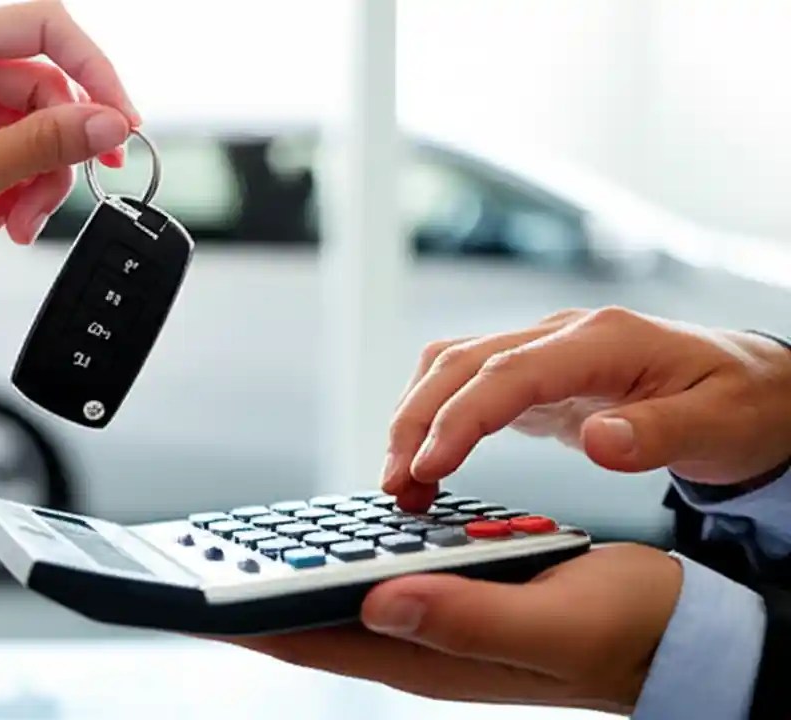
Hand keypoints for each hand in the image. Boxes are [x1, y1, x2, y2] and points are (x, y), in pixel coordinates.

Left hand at [0, 1, 137, 310]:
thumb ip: (40, 146)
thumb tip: (108, 122)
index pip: (42, 27)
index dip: (95, 73)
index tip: (120, 126)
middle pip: (39, 85)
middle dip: (54, 151)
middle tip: (50, 203)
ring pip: (23, 123)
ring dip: (32, 178)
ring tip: (13, 223)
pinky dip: (9, 185)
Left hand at [221, 543, 681, 714]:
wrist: (674, 630)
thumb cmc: (624, 634)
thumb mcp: (551, 624)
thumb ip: (465, 619)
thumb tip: (376, 600)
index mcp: (425, 653)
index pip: (308, 639)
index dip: (242, 618)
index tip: (184, 595)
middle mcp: (415, 639)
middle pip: (308, 618)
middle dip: (252, 587)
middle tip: (195, 554)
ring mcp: (430, 618)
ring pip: (339, 592)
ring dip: (293, 568)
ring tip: (240, 544)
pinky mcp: (450, 593)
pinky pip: (380, 571)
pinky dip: (349, 550)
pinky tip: (332, 532)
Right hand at [382, 307, 790, 510]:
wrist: (751, 387)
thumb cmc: (741, 403)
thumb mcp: (719, 424)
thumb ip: (659, 432)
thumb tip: (596, 441)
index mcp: (603, 340)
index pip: (509, 371)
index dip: (460, 417)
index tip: (429, 465)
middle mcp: (561, 335)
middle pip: (460, 362)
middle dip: (414, 420)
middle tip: (393, 484)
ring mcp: (543, 350)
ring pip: (451, 366)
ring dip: (413, 417)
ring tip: (398, 480)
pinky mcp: (533, 375)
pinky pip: (465, 384)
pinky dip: (433, 417)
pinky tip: (424, 460)